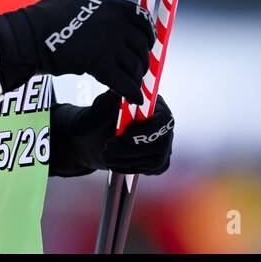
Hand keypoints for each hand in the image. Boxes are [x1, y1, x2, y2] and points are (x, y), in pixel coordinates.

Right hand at [0, 0, 155, 103]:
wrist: (30, 34)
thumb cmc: (46, 13)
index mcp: (113, 5)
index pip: (143, 21)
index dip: (148, 35)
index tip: (146, 45)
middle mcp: (116, 24)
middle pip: (141, 45)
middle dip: (142, 59)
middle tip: (138, 68)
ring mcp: (109, 44)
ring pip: (134, 65)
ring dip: (135, 76)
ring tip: (132, 83)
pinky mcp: (99, 64)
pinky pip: (124, 82)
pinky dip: (131, 92)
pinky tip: (133, 98)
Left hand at [53, 90, 174, 176]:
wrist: (95, 136)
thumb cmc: (101, 115)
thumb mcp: (105, 103)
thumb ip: (117, 96)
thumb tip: (127, 91)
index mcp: (156, 106)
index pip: (165, 120)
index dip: (148, 131)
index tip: (125, 136)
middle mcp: (164, 126)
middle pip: (161, 145)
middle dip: (132, 150)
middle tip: (108, 149)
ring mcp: (164, 145)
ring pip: (155, 161)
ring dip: (126, 161)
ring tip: (105, 155)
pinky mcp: (159, 162)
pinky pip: (151, 170)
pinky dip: (130, 168)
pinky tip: (115, 163)